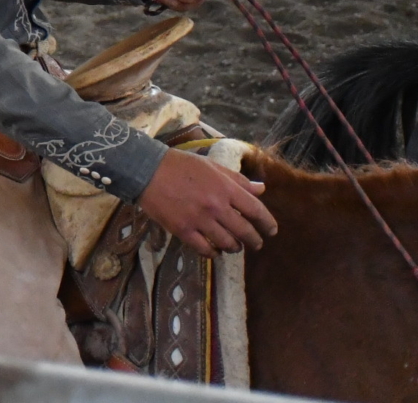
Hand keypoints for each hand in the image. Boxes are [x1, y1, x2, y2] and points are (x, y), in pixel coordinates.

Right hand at [138, 149, 275, 255]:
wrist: (145, 170)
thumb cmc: (180, 165)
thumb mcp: (212, 166)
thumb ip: (238, 180)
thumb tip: (261, 189)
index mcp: (225, 188)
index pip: (256, 210)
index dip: (268, 223)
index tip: (272, 230)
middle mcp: (216, 206)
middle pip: (244, 231)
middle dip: (254, 240)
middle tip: (256, 244)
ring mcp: (199, 220)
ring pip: (227, 243)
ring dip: (234, 247)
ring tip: (234, 247)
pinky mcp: (183, 230)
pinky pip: (205, 249)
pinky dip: (213, 253)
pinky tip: (215, 252)